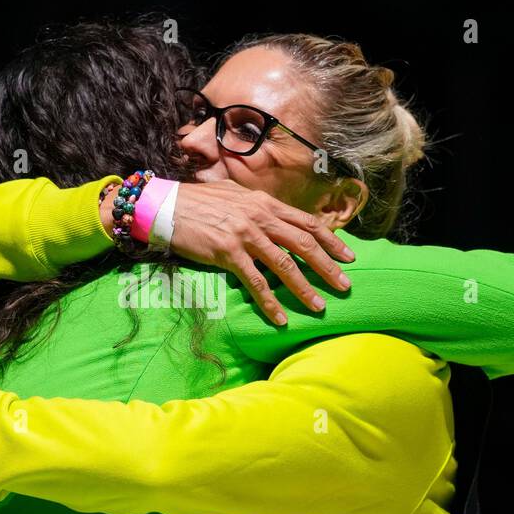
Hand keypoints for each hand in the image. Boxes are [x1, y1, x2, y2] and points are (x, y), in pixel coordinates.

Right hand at [103, 178, 354, 325]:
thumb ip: (258, 207)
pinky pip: (255, 282)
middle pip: (304, 244)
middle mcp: (260, 217)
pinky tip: (281, 317)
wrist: (165, 205)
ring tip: (319, 306)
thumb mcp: (234, 196)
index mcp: (265, 203)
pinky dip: (270, 302)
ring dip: (304, 288)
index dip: (331, 240)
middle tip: (345, 285)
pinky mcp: (228, 253)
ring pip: (284, 265)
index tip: (348, 256)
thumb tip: (275, 218)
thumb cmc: (198, 202)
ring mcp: (245, 235)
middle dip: (328, 266)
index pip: (307, 223)